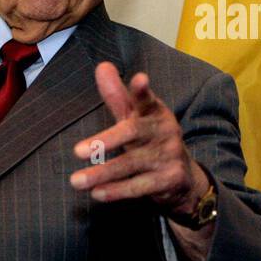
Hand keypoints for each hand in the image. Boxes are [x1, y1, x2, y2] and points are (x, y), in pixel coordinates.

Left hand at [70, 62, 210, 220]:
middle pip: (133, 132)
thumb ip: (117, 96)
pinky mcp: (170, 179)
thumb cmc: (151, 141)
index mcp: (155, 112)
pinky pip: (140, 186)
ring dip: (103, 173)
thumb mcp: (136, 117)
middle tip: (77, 152)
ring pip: (131, 163)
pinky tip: (97, 193)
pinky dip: (118, 191)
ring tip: (76, 181)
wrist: (184, 179)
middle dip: (105, 141)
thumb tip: (102, 66)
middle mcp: (164, 131)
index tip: (139, 80)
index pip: (147, 99)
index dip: (142, 91)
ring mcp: (168, 156)